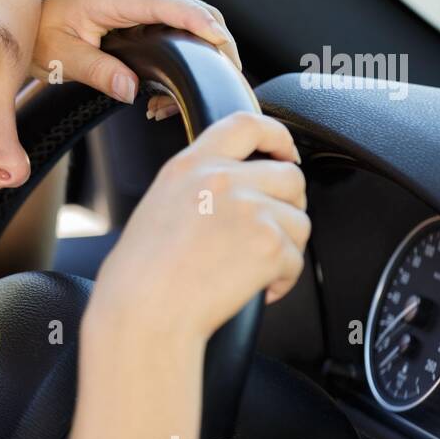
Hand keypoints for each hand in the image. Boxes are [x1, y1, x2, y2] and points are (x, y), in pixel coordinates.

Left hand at [31, 0, 240, 104]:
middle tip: (223, 78)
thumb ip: (97, 71)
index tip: (219, 39)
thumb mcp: (60, 56)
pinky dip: (186, 48)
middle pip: (191, 6)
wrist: (29, 5)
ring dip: (199, 49)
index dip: (195, 20)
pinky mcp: (144, 9)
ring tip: (183, 94)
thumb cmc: (40, 25)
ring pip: (189, 15)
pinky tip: (169, 88)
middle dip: (215, 40)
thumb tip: (131, 91)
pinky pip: (176, 22)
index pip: (164, 3)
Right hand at [86, 112, 308, 344]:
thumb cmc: (141, 276)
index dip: (276, 135)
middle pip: (289, 176)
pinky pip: (296, 260)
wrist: (144, 313)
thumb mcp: (159, 206)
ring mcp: (248, 209)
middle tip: (269, 232)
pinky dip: (282, 281)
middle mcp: (220, 180)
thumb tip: (237, 191)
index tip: (286, 152)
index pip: (246, 125)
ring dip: (285, 248)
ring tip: (251, 271)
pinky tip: (254, 290)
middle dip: (288, 206)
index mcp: (189, 166)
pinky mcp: (268, 244)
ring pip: (299, 221)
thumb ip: (198, 187)